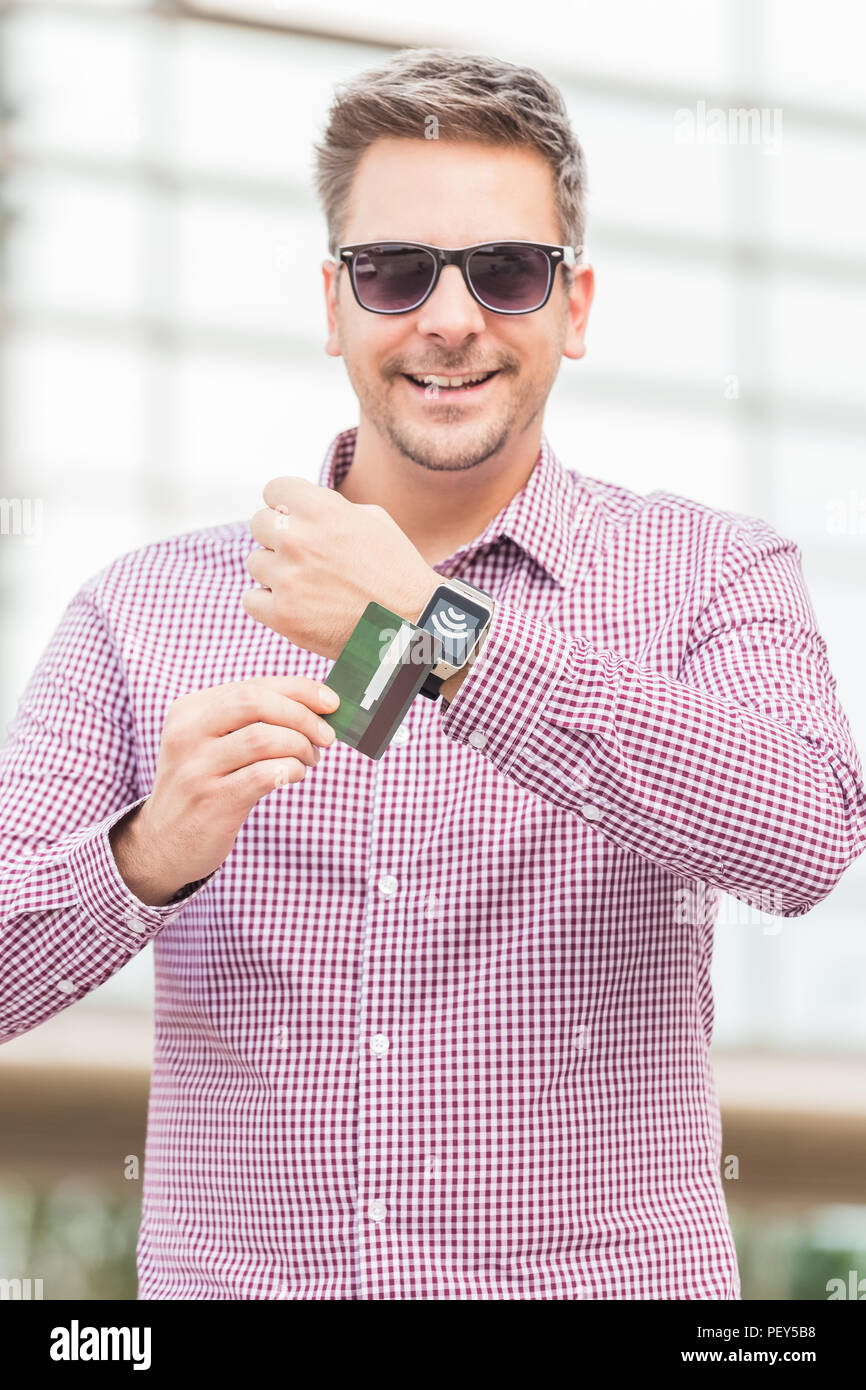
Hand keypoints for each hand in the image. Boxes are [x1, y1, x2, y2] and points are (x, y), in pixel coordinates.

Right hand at [109, 675, 338, 905]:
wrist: (163, 843)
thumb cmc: (203, 786)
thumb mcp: (209, 743)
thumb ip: (249, 720)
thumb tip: (314, 705)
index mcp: (189, 711)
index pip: (252, 685)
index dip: (299, 690)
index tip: (330, 701)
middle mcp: (187, 734)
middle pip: (256, 702)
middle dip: (303, 715)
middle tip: (326, 736)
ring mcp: (197, 768)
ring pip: (263, 738)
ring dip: (300, 746)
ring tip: (309, 759)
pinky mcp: (212, 801)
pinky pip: (264, 775)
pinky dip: (291, 770)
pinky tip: (294, 775)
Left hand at [242, 478, 438, 659]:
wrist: (413, 624)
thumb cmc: (396, 570)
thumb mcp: (372, 519)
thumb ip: (329, 508)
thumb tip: (295, 509)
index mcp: (320, 509)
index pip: (273, 489)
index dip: (285, 506)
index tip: (296, 521)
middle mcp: (299, 540)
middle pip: (258, 524)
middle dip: (278, 538)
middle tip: (305, 557)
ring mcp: (288, 579)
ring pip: (255, 562)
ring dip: (275, 572)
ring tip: (308, 585)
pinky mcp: (283, 615)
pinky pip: (251, 599)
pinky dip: (269, 604)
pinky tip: (297, 606)